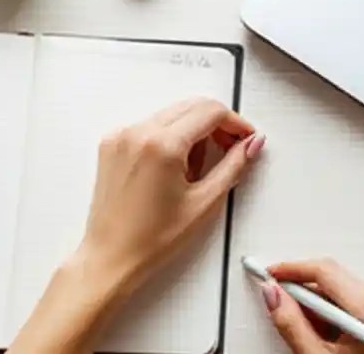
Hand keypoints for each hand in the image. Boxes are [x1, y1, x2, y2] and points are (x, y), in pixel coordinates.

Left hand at [9, 98, 263, 353]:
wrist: (110, 257)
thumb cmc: (153, 239)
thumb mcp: (204, 203)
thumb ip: (233, 166)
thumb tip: (252, 144)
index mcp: (162, 145)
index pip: (211, 112)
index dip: (236, 123)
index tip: (247, 139)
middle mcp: (138, 132)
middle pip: (192, 106)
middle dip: (217, 124)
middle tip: (230, 150)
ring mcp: (121, 135)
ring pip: (172, 113)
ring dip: (194, 130)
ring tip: (198, 168)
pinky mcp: (111, 143)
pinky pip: (151, 125)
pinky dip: (170, 136)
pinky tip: (175, 166)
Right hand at [261, 259, 363, 353]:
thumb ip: (293, 325)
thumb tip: (274, 297)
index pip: (323, 271)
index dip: (291, 270)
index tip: (272, 274)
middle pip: (336, 279)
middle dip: (307, 293)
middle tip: (286, 308)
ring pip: (350, 290)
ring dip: (327, 306)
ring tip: (319, 337)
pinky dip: (347, 312)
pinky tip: (340, 337)